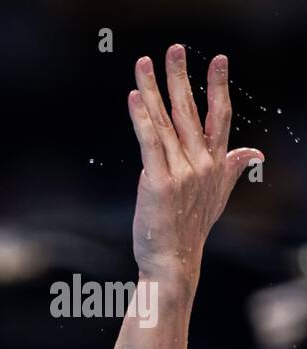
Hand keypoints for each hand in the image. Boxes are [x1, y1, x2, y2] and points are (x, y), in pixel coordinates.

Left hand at [128, 45, 262, 282]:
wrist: (174, 261)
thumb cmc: (189, 229)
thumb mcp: (217, 196)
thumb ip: (232, 169)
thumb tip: (253, 152)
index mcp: (215, 163)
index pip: (218, 116)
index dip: (217, 86)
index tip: (218, 60)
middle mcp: (202, 163)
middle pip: (190, 111)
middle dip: (181, 76)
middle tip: (173, 48)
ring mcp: (182, 172)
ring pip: (165, 123)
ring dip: (152, 89)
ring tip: (142, 64)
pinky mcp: (159, 183)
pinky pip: (149, 143)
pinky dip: (141, 119)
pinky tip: (134, 97)